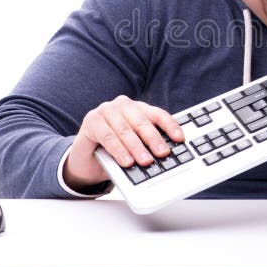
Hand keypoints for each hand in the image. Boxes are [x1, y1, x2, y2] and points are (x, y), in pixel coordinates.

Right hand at [63, 95, 183, 190]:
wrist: (86, 159)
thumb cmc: (114, 150)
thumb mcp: (134, 146)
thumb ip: (147, 145)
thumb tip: (165, 155)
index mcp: (137, 108)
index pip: (157, 114)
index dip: (170, 126)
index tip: (179, 138)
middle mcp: (122, 105)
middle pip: (142, 121)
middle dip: (154, 139)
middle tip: (163, 153)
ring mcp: (106, 110)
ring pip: (125, 130)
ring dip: (137, 147)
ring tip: (146, 161)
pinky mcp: (92, 120)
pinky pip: (108, 136)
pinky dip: (118, 150)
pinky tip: (126, 161)